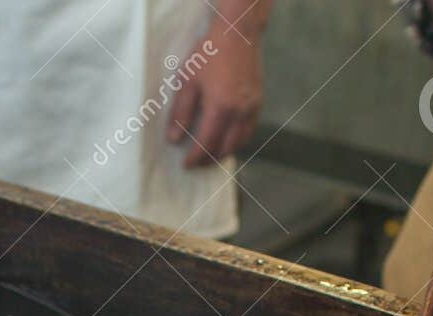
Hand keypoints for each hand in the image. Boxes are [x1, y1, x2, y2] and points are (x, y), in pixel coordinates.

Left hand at [168, 20, 265, 168]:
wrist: (237, 33)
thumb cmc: (209, 53)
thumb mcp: (187, 81)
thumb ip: (180, 113)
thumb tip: (174, 139)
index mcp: (220, 108)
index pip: (206, 144)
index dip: (195, 158)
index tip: (185, 165)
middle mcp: (240, 112)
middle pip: (225, 148)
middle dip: (209, 160)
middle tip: (197, 163)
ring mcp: (252, 108)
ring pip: (240, 142)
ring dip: (225, 152)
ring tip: (210, 155)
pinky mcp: (259, 102)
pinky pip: (249, 130)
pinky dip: (237, 140)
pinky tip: (226, 139)